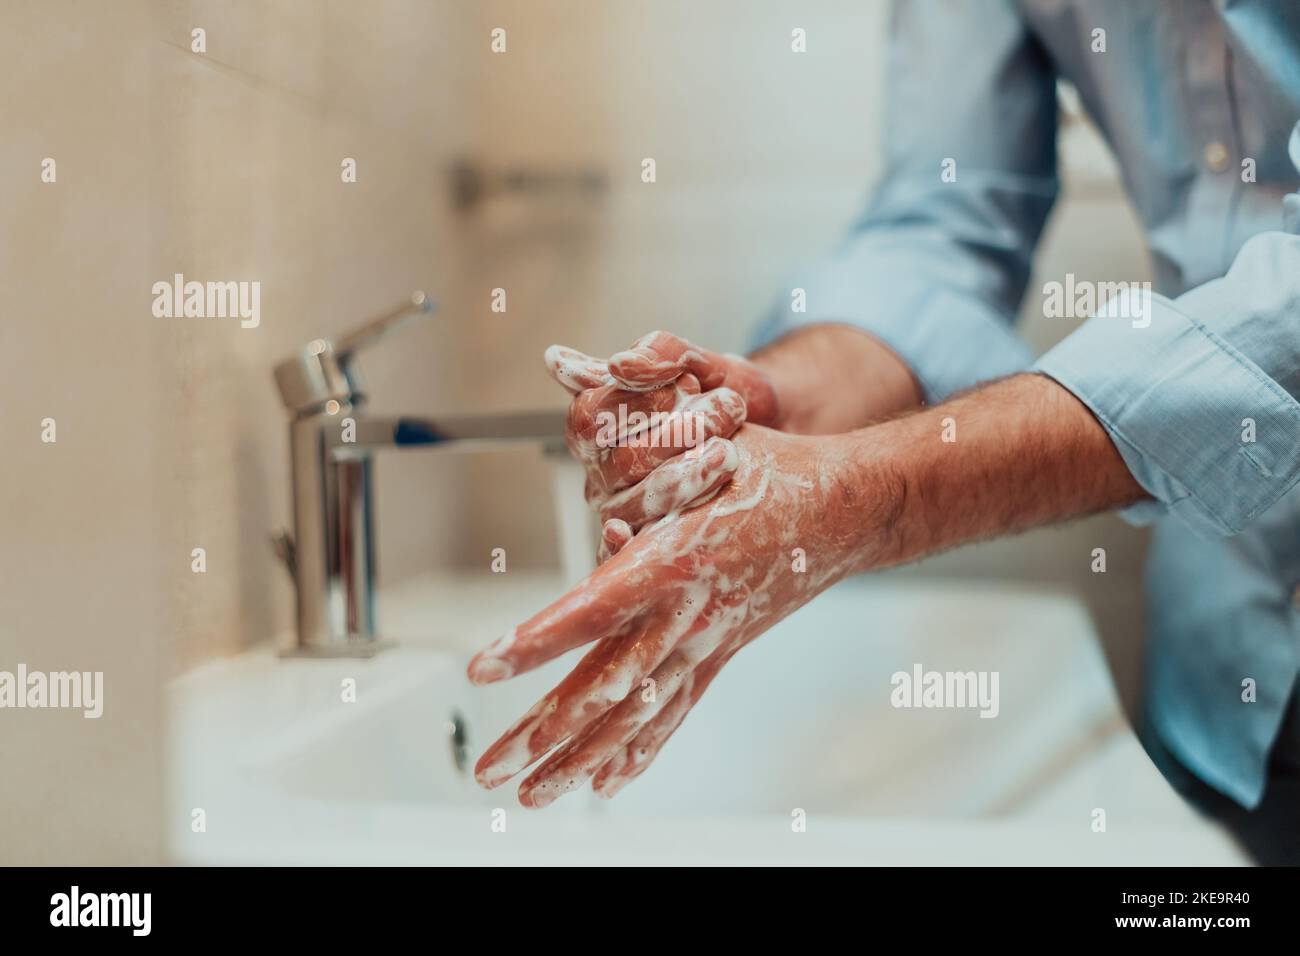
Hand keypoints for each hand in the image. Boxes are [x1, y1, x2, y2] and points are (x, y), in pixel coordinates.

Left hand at [467, 423, 893, 805]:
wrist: (848, 509)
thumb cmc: (772, 468)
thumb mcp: (708, 443)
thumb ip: (647, 452)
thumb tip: (582, 433)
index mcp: (683, 554)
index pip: (596, 606)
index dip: (537, 639)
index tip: (484, 667)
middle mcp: (692, 610)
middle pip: (606, 684)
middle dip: (542, 730)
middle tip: (488, 769)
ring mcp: (708, 639)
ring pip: (637, 712)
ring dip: (578, 757)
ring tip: (530, 794)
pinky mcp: (721, 651)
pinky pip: (677, 711)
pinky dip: (639, 750)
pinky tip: (605, 784)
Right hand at [544, 332, 779, 539]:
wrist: (773, 431)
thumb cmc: (720, 392)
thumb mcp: (698, 362)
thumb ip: (660, 353)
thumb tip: (618, 364)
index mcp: (597, 421)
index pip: (589, 417)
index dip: (633, 404)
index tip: (684, 384)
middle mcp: (600, 467)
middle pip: (619, 464)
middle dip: (677, 438)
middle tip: (726, 410)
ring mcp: (619, 507)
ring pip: (631, 507)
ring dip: (684, 480)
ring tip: (727, 454)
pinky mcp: (644, 543)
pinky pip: (622, 553)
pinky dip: (623, 547)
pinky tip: (633, 536)